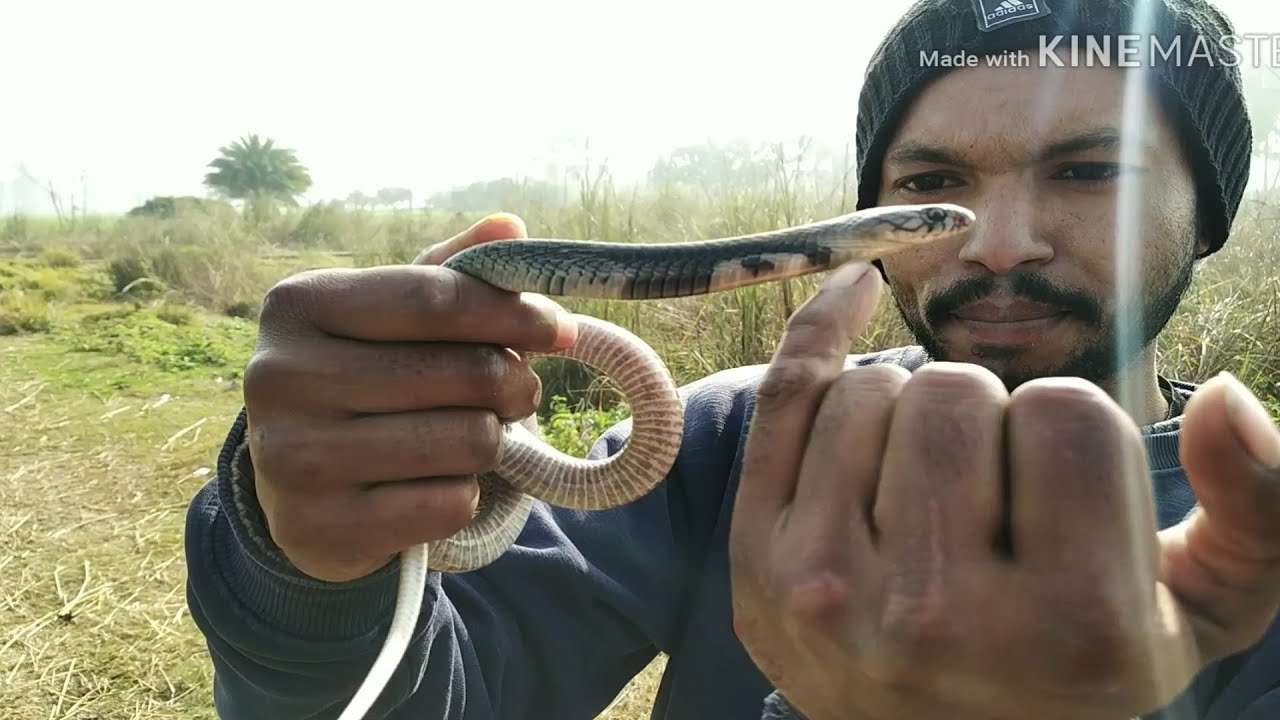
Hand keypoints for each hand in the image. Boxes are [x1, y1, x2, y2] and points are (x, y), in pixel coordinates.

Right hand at [242, 214, 576, 581]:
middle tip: (523, 392)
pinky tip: (437, 484)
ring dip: (490, 440)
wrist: (299, 489)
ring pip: (466, 440)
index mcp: (296, 305)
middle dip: (514, 382)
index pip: (432, 297)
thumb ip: (449, 272)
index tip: (560, 328)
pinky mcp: (317, 526)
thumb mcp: (390, 319)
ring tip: (475, 435)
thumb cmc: (363, 382)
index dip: (512, 312)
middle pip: (460, 372)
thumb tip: (510, 226)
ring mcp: (291, 458)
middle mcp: (278, 377)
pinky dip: (463, 495)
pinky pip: (449, 504)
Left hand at [728, 261, 1279, 719]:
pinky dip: (823, 330)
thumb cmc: (1070, 670)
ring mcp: (832, 590)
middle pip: (956, 390)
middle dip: (986, 417)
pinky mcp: (761, 566)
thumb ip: (1256, 511)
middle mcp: (939, 615)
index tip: (1059, 491)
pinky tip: (854, 294)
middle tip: (990, 488)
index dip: (1070, 431)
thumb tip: (1227, 400)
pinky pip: (787, 396)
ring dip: (911, 410)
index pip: (1069, 413)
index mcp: (1071, 627)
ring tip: (931, 484)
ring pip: (872, 387)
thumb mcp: (1198, 615)